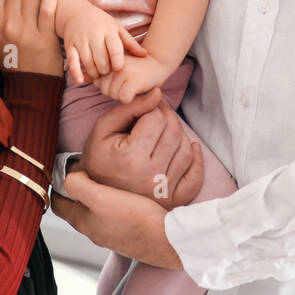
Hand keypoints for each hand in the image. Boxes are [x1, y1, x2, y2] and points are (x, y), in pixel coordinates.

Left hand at [52, 171, 182, 269]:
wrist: (167, 240)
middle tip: (85, 172)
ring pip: (96, 213)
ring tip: (106, 181)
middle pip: (77, 209)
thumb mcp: (100, 197)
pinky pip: (114, 217)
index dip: (55, 188)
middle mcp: (95, 232)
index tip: (60, 174)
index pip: (57, 205)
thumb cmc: (135, 219)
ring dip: (96, 197)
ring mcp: (112, 236)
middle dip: (77, 191)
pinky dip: (114, 205)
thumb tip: (70, 177)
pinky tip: (127, 197)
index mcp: (83, 223)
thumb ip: (79, 185)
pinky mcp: (129, 235)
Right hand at [62, 2, 146, 83]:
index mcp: (108, 31)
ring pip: (88, 62)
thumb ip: (130, 43)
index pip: (115, 49)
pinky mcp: (70, 45)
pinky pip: (73, 61)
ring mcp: (81, 40)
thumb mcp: (117, 29)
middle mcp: (94, 35)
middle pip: (101, 59)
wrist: (76, 13)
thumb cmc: (101, 23)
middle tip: (107, 72)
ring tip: (98, 73)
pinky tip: (81, 80)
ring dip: (94, 72)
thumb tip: (145, 55)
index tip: (119, 69)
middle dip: (105, 70)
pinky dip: (76, 72)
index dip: (118, 62)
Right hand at [79, 88, 204, 210]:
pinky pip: (195, 176)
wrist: (97, 196)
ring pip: (186, 150)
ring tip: (163, 132)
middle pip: (174, 132)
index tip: (143, 110)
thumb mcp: (103, 129)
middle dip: (166, 117)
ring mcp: (164, 190)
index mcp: (131, 158)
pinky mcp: (174, 200)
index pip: (156, 118)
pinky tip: (190, 148)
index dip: (150, 108)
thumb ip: (129, 108)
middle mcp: (151, 176)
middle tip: (155, 116)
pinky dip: (197, 159)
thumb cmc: (99, 159)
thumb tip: (157, 93)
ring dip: (179, 135)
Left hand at [93, 53, 171, 103]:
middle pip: (104, 90)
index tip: (120, 79)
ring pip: (113, 95)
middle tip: (128, 83)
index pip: (98, 82)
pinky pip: (124, 99)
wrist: (158, 63)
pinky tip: (137, 90)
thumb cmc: (135, 67)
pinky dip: (130, 99)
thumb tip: (83, 77)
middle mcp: (114, 64)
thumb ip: (100, 71)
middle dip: (114, 92)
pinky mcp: (133, 80)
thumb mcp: (116, 66)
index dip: (108, 85)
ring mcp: (124, 72)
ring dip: (122, 96)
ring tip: (132, 85)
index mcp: (107, 59)